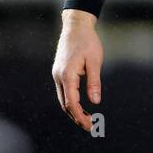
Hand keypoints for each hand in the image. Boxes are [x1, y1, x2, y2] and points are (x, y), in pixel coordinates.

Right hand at [52, 9, 103, 131]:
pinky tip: (80, 106)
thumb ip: (94, 82)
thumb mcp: (95, 61)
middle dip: (76, 117)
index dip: (80, 116)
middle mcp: (59, 76)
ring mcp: (57, 74)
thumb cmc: (88, 42)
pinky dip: (70, 101)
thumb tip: (95, 102)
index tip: (90, 126)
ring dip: (73, 110)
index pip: (72, 103)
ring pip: (63, 99)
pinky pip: (63, 91)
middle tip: (90, 127)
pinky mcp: (59, 72)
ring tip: (87, 119)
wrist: (76, 26)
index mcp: (67, 75)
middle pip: (65, 104)